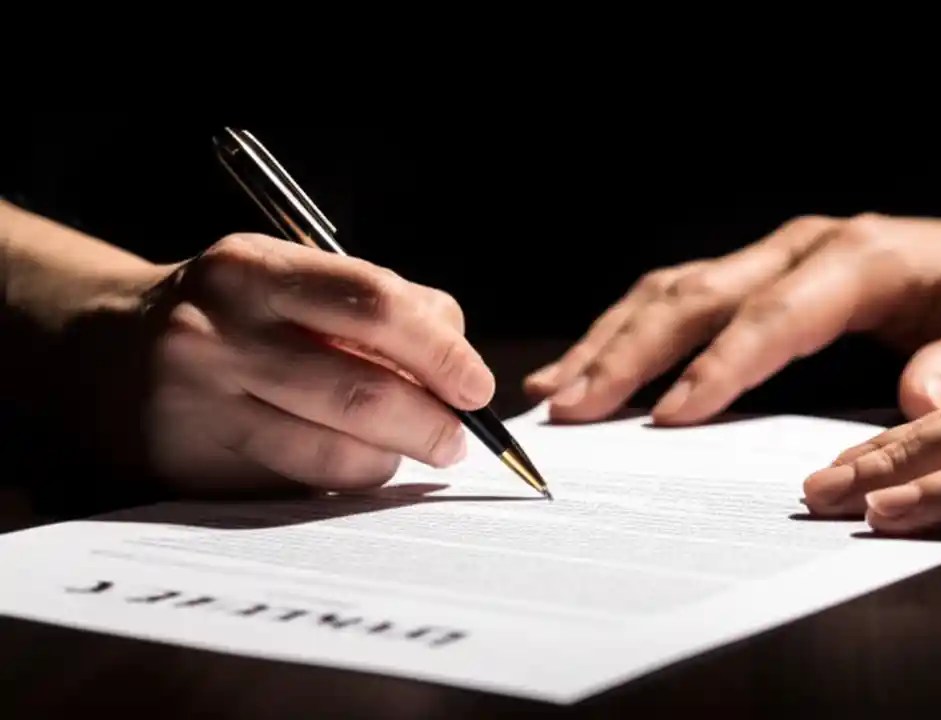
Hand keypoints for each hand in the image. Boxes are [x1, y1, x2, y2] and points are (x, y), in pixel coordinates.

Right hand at [118, 234, 492, 492]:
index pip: (372, 304)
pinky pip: (297, 487)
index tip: (476, 387)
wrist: (109, 354)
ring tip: (401, 448)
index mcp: (253, 270)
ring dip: (388, 459)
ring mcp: (197, 405)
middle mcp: (216, 334)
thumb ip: (383, 308)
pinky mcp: (191, 467)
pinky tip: (347, 462)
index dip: (439, 350)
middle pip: (358, 390)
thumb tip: (460, 370)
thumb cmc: (240, 313)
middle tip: (455, 440)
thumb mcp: (294, 278)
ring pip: (330, 453)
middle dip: (429, 424)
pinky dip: (343, 480)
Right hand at [525, 200, 940, 423]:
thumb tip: (918, 405)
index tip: (668, 418)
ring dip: (612, 340)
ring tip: (556, 391)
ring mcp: (778, 255)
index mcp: (860, 258)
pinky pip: (685, 296)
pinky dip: (630, 330)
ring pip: (675, 290)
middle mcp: (805, 248)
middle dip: (629, 352)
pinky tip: (591, 364)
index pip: (771, 317)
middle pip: (698, 295)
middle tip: (570, 407)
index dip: (717, 367)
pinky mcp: (765, 274)